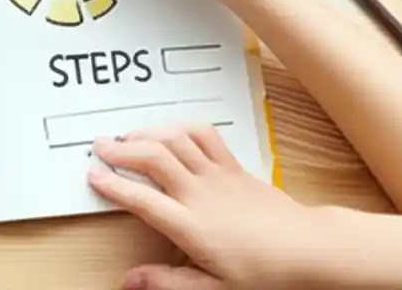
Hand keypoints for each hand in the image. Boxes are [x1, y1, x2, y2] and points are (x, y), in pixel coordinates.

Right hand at [89, 125, 330, 289]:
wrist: (308, 249)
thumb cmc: (266, 273)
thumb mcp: (215, 289)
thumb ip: (169, 282)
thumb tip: (130, 281)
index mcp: (191, 226)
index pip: (141, 199)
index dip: (112, 185)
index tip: (92, 176)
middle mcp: (201, 194)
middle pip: (153, 158)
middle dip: (121, 149)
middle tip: (100, 146)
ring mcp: (219, 175)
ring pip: (175, 139)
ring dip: (147, 133)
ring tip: (128, 136)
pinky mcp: (234, 166)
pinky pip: (204, 135)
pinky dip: (182, 127)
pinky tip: (170, 131)